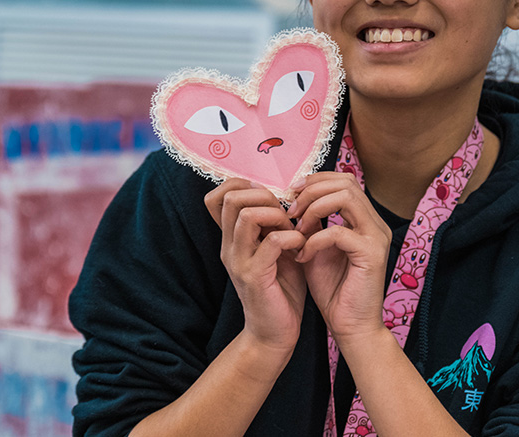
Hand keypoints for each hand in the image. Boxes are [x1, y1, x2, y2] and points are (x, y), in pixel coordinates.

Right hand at [205, 179, 307, 354]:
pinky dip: (290, 237)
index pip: (218, 195)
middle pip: (230, 198)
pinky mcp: (254, 277)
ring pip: (247, 216)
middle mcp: (228, 247)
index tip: (271, 196)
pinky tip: (301, 246)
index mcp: (232, 238)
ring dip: (276, 214)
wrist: (275, 334)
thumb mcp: (278, 250)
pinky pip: (270, 242)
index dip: (243, 185)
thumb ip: (277, 224)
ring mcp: (238, 261)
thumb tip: (292, 196)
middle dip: (263, 195)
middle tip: (285, 212)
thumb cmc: (280, 290)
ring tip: (293, 228)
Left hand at [289, 172, 392, 343]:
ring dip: (314, 208)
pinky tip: (303, 255)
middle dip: (312, 190)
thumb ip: (311, 223)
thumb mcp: (316, 248)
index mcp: (365, 220)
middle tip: (291, 210)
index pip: (345, 181)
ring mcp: (377, 237)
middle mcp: (375, 224)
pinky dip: (315, 240)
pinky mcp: (372, 254)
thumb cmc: (334, 290)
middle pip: (346, 182)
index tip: (292, 194)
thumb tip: (295, 200)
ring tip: (297, 228)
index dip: (316, 181)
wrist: (350, 327)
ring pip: (346, 197)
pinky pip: (339, 232)